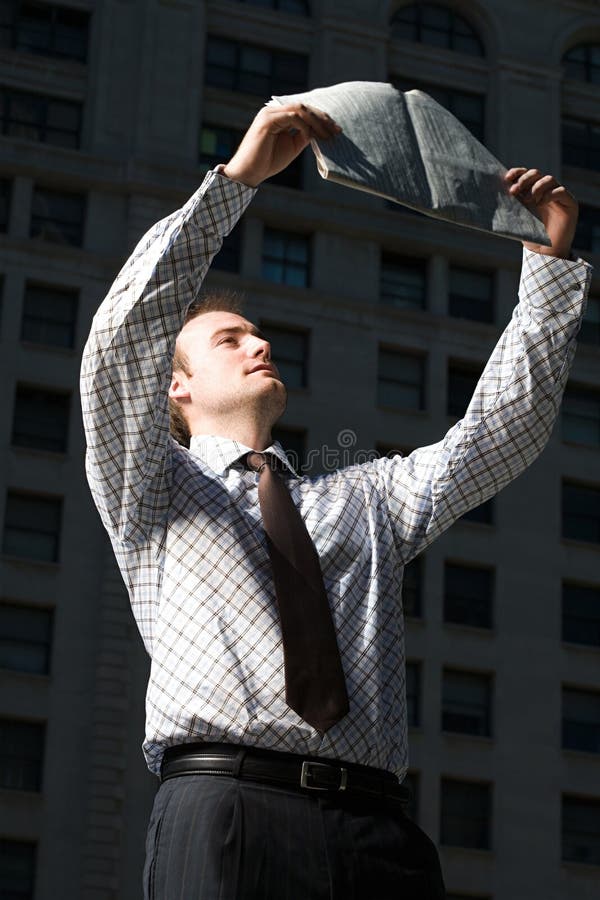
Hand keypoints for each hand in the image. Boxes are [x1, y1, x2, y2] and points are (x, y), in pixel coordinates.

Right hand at [222, 103, 340, 187]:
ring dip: (317, 122)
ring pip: (300, 109)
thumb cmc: (267, 161)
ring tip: (328, 135)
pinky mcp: (267, 120)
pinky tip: (311, 137)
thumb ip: (304, 136)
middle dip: (323, 118)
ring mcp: (270, 114)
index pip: (303, 110)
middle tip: (337, 130)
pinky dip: (304, 126)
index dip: (321, 118)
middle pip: (304, 107)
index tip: (335, 129)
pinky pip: (292, 117)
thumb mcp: (292, 147)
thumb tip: (319, 131)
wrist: (249, 172)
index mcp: (279, 116)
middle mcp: (274, 111)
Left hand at [505, 168, 577, 258]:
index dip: (517, 173)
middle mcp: (546, 192)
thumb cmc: (532, 238)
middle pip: (537, 174)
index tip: (507, 178)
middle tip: (514, 191)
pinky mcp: (570, 204)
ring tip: (529, 200)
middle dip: (524, 179)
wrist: (546, 254)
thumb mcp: (519, 219)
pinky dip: (549, 195)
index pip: (526, 175)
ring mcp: (558, 197)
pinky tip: (540, 203)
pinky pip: (560, 191)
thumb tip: (498, 193)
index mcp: (533, 193)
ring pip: (549, 179)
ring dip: (536, 187)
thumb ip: (513, 205)